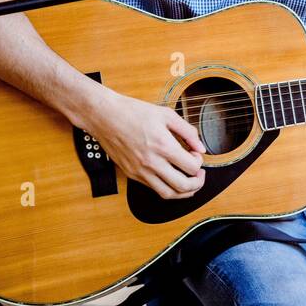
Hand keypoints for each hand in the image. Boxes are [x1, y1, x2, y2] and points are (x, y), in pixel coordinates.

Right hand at [81, 90, 205, 199]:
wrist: (104, 116)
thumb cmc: (133, 112)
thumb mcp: (166, 115)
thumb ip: (188, 131)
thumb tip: (201, 147)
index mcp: (163, 146)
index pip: (191, 167)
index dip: (199, 162)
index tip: (196, 154)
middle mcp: (151, 162)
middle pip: (183, 186)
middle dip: (197, 183)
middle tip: (199, 174)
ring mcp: (140, 171)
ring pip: (168, 194)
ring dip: (183, 192)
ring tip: (189, 182)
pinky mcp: (131, 174)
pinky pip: (153, 189)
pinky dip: (167, 188)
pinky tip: (170, 178)